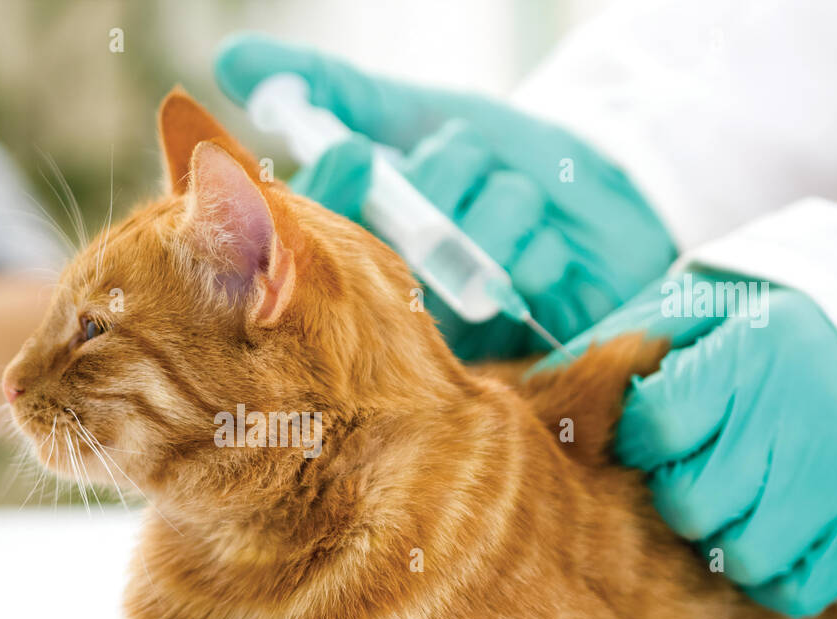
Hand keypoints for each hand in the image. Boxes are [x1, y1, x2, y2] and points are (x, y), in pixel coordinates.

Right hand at [215, 34, 675, 358]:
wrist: (604, 180)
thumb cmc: (493, 151)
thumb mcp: (408, 110)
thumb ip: (330, 89)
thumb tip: (232, 61)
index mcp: (361, 239)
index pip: (319, 226)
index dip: (335, 189)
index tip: (356, 148)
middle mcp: (396, 289)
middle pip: (398, 234)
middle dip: (448, 174)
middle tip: (470, 156)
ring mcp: (451, 320)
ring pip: (467, 246)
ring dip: (507, 200)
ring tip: (521, 197)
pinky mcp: (509, 339)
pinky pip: (519, 278)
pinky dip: (543, 244)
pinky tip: (554, 247)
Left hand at [536, 273, 836, 616]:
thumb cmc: (773, 322)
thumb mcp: (699, 306)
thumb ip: (623, 341)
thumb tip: (544, 386)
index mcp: (750, 360)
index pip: (657, 426)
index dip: (643, 435)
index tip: (657, 427)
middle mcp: (799, 425)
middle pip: (691, 504)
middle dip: (679, 489)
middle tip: (700, 463)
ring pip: (743, 556)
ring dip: (725, 536)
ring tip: (738, 497)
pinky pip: (798, 589)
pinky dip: (778, 572)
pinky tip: (775, 529)